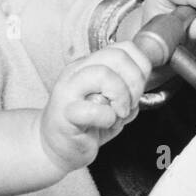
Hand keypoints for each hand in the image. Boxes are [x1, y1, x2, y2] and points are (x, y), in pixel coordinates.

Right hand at [40, 43, 152, 171]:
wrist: (55, 147)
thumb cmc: (85, 124)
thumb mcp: (112, 101)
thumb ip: (127, 90)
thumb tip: (140, 87)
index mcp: (90, 64)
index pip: (125, 48)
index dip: (141, 68)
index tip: (138, 89)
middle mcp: (77, 71)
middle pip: (117, 56)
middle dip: (135, 82)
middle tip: (130, 103)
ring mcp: (68, 90)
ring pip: (103, 74)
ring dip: (121, 97)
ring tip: (119, 113)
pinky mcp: (65, 114)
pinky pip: (94, 109)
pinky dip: (108, 118)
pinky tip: (105, 124)